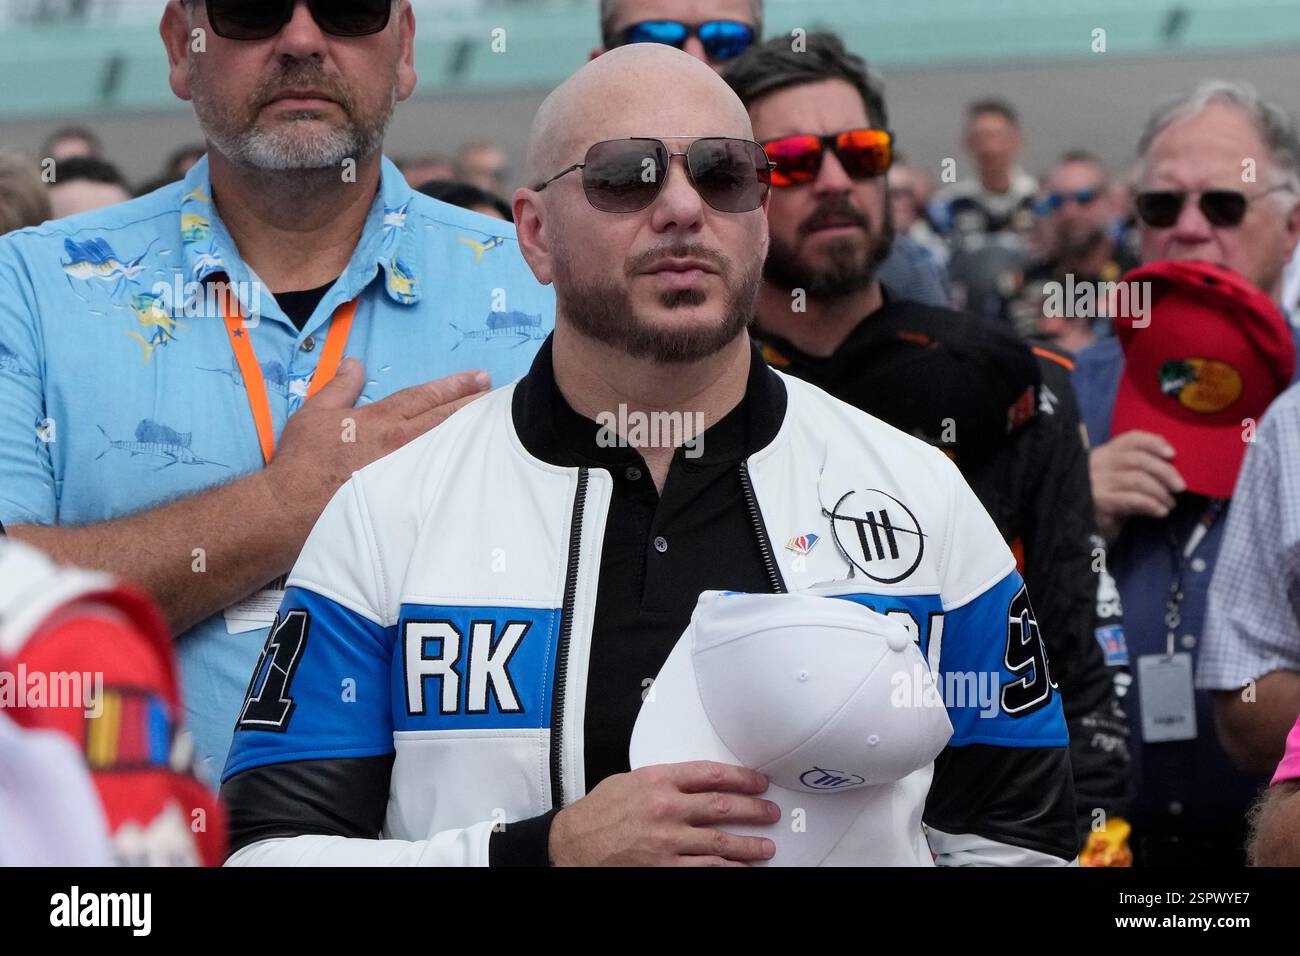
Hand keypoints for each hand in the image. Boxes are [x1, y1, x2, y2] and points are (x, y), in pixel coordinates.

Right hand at [265, 358, 489, 521]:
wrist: (290, 510)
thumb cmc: (300, 462)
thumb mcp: (315, 413)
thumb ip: (339, 386)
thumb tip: (354, 363)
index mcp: (381, 420)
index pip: (426, 397)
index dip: (454, 386)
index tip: (478, 378)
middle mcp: (400, 445)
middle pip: (446, 419)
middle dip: (474, 404)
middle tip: (498, 394)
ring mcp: (406, 474)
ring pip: (448, 448)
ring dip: (472, 433)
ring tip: (495, 423)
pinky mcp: (405, 500)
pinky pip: (440, 479)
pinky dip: (460, 467)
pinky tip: (476, 464)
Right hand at [548, 761, 779, 866]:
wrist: (571, 845)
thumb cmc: (597, 813)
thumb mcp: (629, 782)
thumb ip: (663, 781)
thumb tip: (694, 783)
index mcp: (658, 779)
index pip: (711, 774)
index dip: (741, 777)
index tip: (758, 781)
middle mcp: (665, 807)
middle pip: (722, 806)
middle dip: (753, 810)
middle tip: (769, 812)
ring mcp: (666, 840)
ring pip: (719, 841)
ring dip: (748, 845)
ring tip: (766, 847)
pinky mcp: (663, 867)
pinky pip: (705, 868)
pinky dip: (727, 868)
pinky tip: (741, 868)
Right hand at [1089, 430, 1185, 540]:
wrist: (1077, 530)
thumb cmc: (1104, 505)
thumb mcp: (1119, 484)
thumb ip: (1138, 473)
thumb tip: (1172, 472)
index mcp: (1104, 455)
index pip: (1130, 440)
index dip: (1153, 442)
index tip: (1173, 453)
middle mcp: (1098, 464)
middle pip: (1137, 459)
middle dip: (1164, 471)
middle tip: (1180, 487)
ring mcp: (1096, 484)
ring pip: (1137, 479)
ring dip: (1160, 492)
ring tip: (1170, 503)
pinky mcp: (1099, 503)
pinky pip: (1132, 500)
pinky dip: (1151, 504)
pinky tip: (1160, 512)